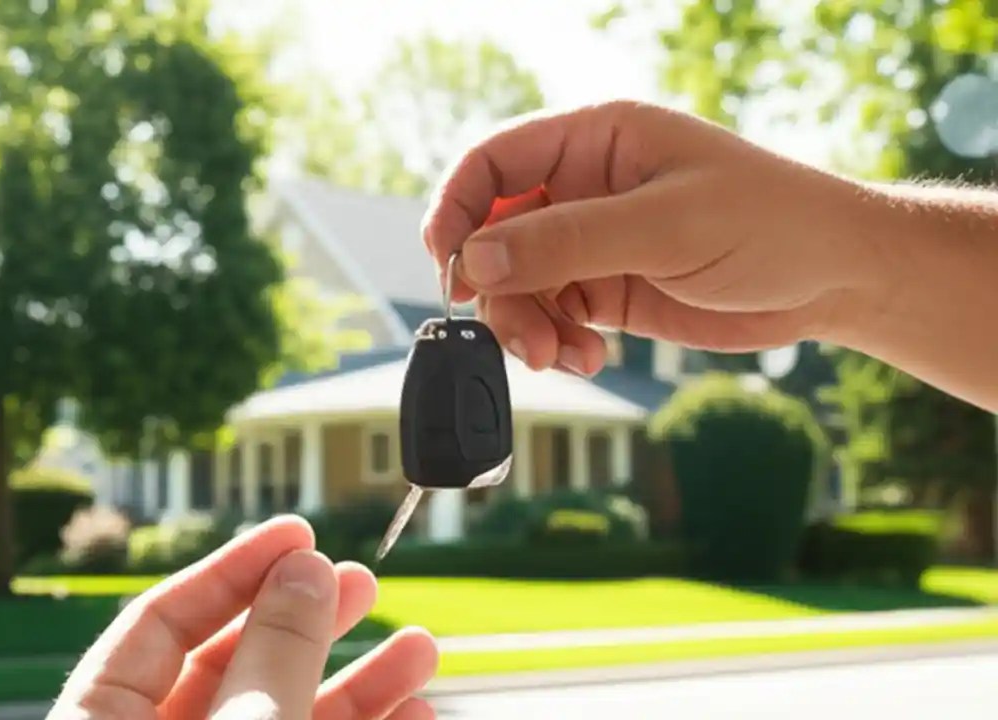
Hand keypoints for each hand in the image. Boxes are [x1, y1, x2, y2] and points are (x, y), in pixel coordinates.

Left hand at [48, 516, 438, 719]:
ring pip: (285, 717)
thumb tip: (301, 566)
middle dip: (308, 623)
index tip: (298, 532)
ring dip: (358, 684)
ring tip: (421, 649)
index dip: (232, 569)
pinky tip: (414, 713)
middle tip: (360, 582)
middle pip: (233, 667)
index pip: (159, 622)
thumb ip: (274, 654)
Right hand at [422, 101, 885, 375]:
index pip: (494, 163)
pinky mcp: (608, 290)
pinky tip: (588, 359)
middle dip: (499, 289)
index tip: (448, 263)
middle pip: (497, 234)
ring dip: (526, 325)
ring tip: (558, 356)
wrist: (837, 279)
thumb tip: (477, 260)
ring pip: (519, 284)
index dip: (458, 207)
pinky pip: (553, 317)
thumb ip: (568, 240)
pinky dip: (556, 344)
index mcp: (595, 141)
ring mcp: (593, 243)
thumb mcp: (667, 225)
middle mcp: (584, 188)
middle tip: (521, 337)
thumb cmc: (771, 223)